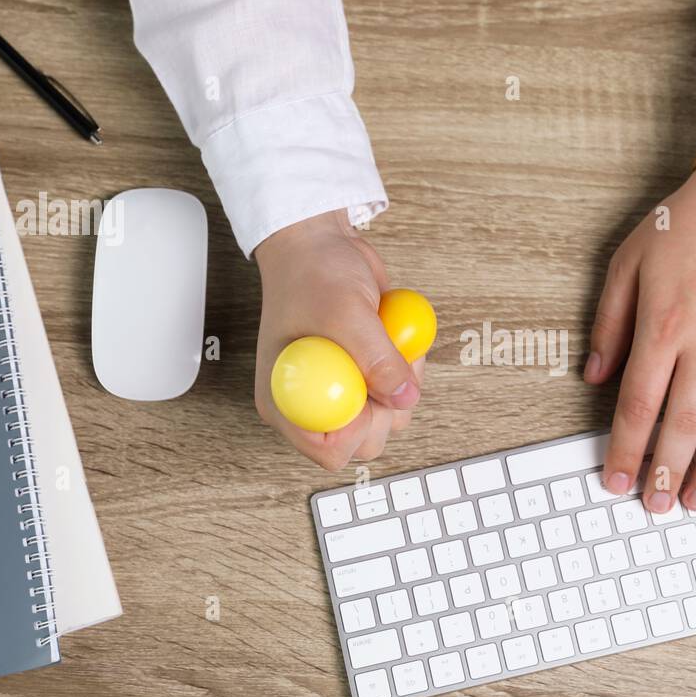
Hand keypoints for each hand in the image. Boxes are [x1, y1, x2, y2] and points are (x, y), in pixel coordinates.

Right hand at [253, 210, 421, 469]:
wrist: (321, 246)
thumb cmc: (313, 274)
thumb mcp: (345, 313)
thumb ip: (376, 359)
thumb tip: (405, 398)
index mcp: (286, 400)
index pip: (327, 449)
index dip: (358, 428)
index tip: (368, 387)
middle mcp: (313, 405)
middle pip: (365, 442)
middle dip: (386, 404)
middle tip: (384, 358)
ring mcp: (342, 394)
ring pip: (390, 419)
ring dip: (403, 380)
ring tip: (387, 336)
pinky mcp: (366, 380)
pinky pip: (401, 394)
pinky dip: (409, 367)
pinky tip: (392, 335)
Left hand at [585, 165, 695, 512]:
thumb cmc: (688, 222)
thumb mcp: (628, 262)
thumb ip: (610, 323)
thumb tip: (594, 377)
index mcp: (663, 326)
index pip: (639, 406)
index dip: (626, 451)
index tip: (616, 481)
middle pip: (683, 425)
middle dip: (665, 473)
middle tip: (655, 507)